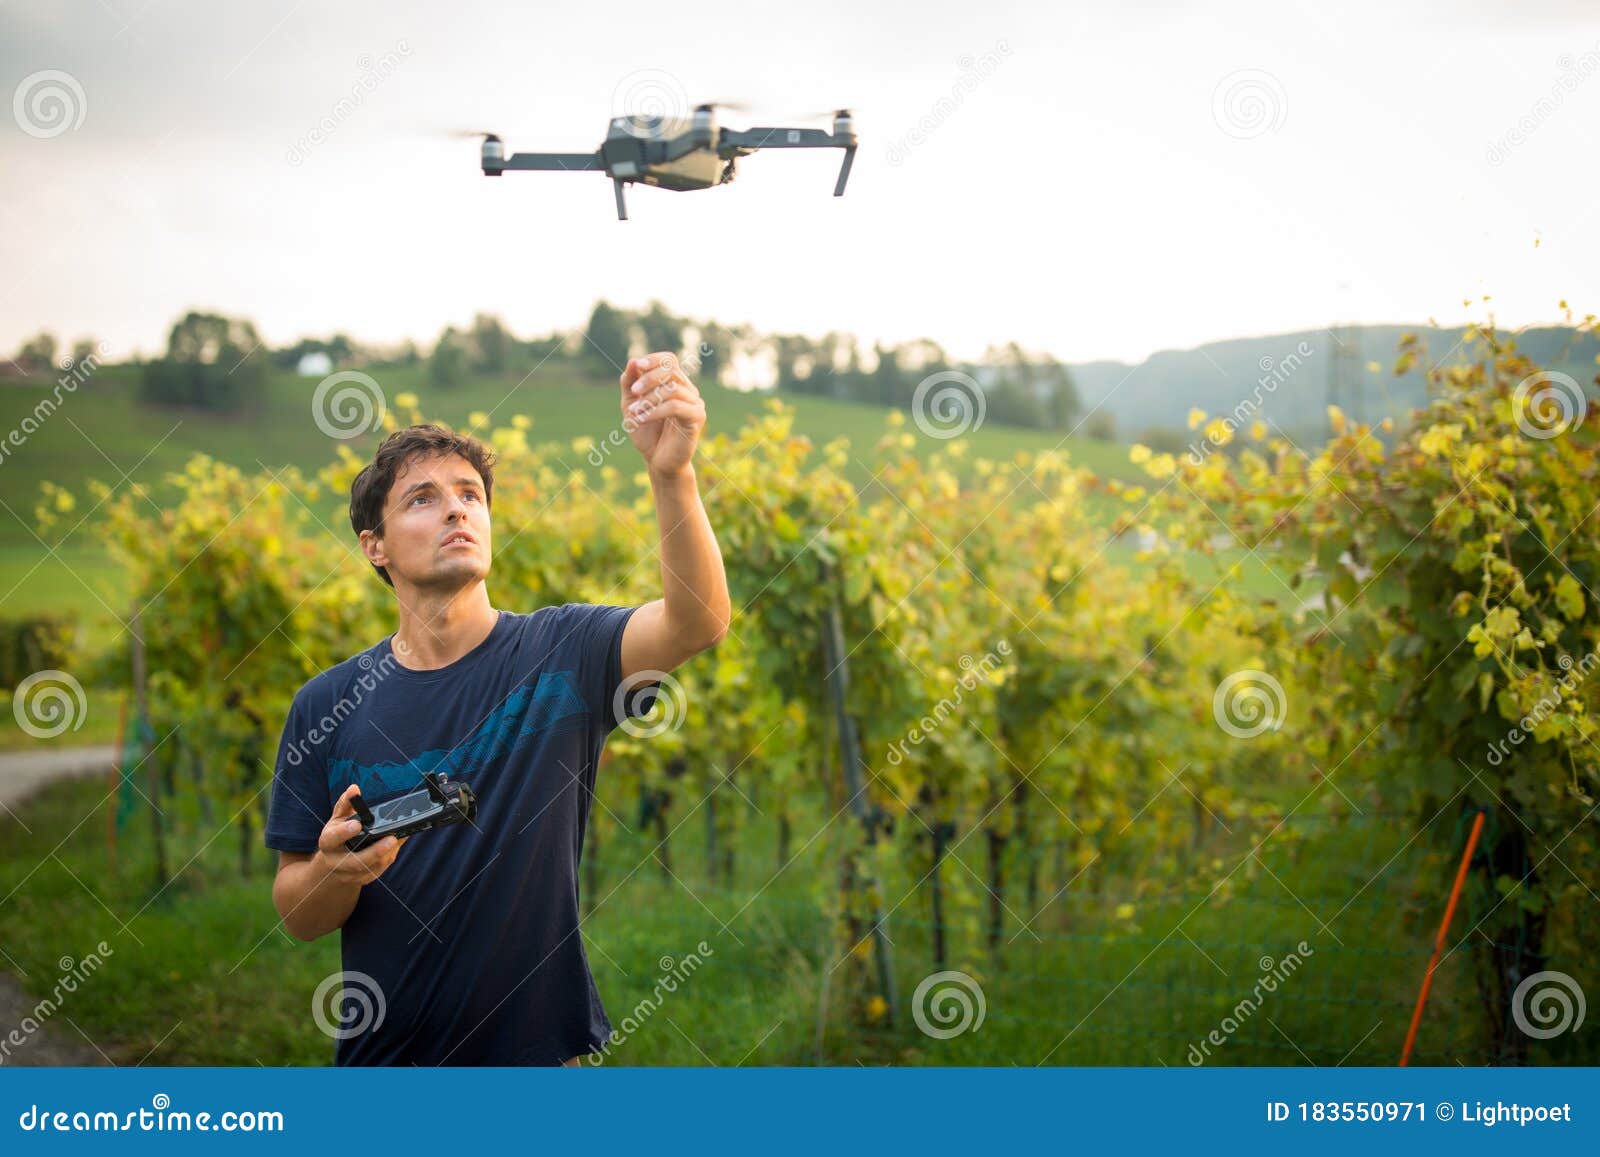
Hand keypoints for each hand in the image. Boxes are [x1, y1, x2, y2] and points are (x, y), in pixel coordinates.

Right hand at [315, 783, 407, 886]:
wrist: (334, 862)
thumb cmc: (338, 835)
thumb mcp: (338, 818)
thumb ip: (346, 804)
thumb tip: (354, 789)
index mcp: (327, 843)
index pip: (332, 839)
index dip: (344, 833)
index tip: (357, 825)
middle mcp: (336, 861)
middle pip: (355, 862)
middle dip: (374, 852)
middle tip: (392, 839)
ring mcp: (349, 874)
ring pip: (370, 868)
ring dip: (386, 855)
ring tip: (398, 839)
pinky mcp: (363, 879)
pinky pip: (378, 871)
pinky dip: (389, 859)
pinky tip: (396, 846)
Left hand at [620, 352, 705, 477]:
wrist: (659, 462)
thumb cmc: (647, 434)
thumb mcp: (631, 406)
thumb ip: (630, 384)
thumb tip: (633, 361)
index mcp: (675, 384)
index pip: (669, 360)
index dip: (654, 360)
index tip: (637, 366)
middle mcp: (688, 391)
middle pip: (671, 370)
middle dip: (649, 378)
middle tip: (633, 392)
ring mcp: (695, 403)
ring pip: (672, 389)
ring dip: (649, 399)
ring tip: (634, 412)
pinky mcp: (697, 418)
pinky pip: (676, 406)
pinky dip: (655, 411)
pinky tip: (641, 419)